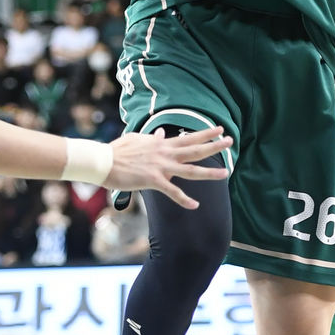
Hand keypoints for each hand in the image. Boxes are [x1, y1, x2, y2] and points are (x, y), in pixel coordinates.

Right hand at [106, 125, 231, 208]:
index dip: (205, 133)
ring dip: (209, 172)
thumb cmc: (118, 150)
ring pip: (190, 170)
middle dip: (214, 145)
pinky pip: (172, 191)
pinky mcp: (153, 180)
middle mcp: (165, 153)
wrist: (104, 160)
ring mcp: (161, 167)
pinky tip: (195, 205)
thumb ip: (152, 139)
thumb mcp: (137, 139)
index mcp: (162, 144)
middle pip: (195, 149)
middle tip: (230, 140)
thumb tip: (161, 133)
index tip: (219, 129)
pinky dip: (184, 199)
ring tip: (226, 172)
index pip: (188, 137)